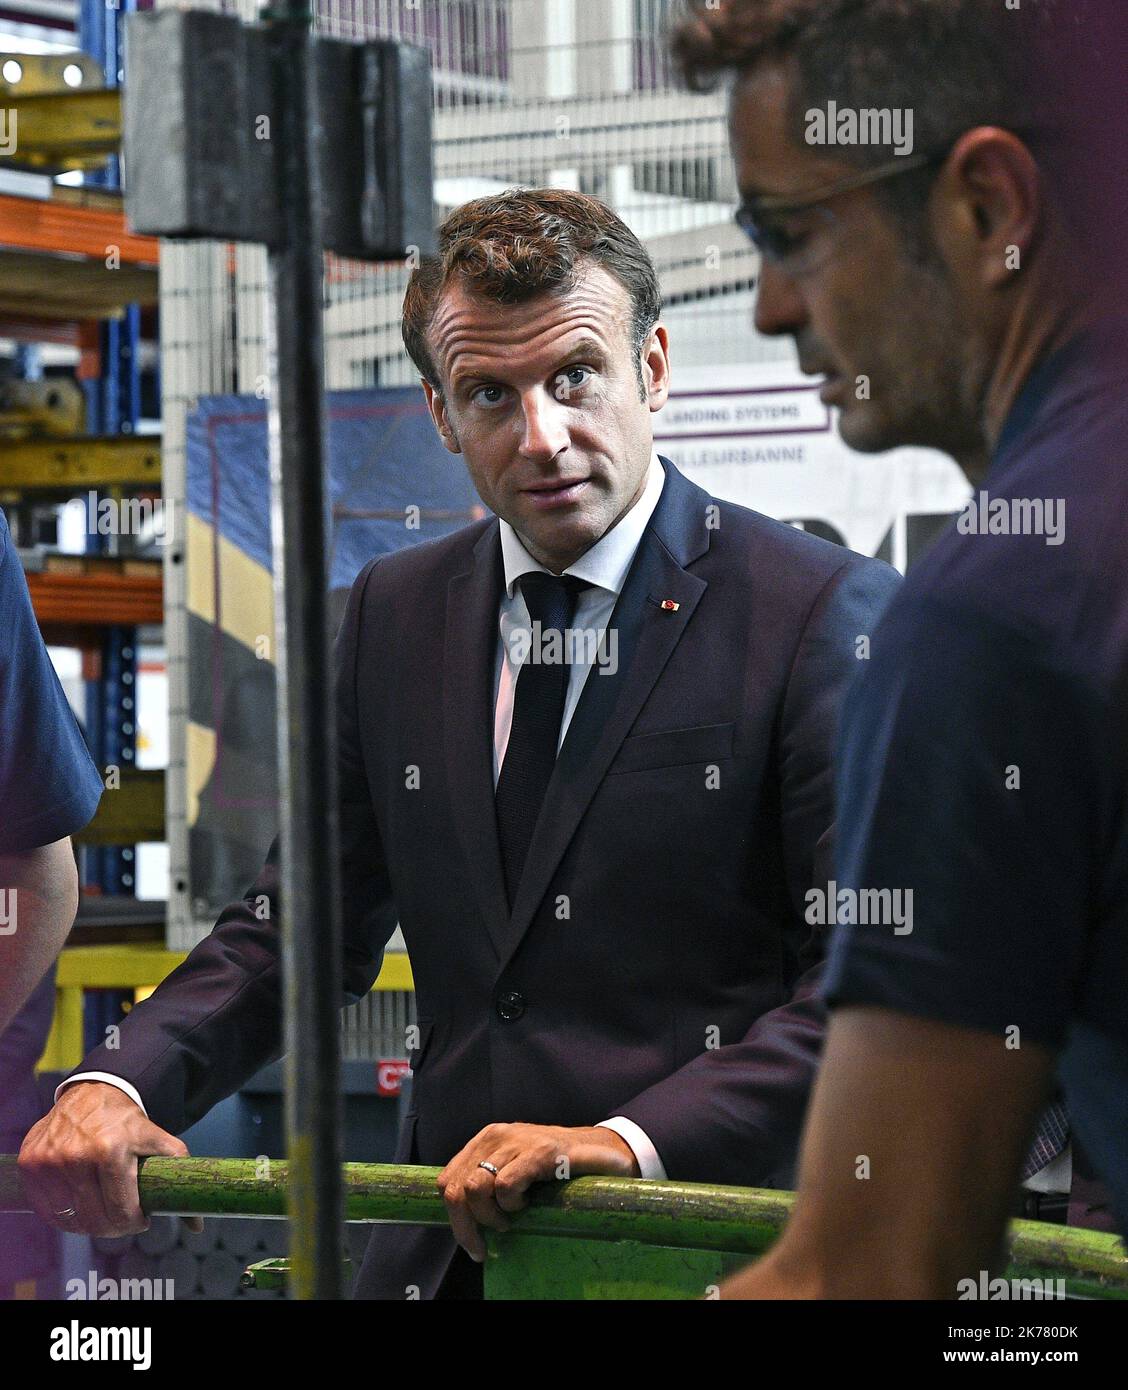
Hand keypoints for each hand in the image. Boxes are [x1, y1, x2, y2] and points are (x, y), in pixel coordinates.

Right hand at [18, 1081, 202, 1236]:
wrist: (94, 1092)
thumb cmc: (129, 1121)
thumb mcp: (159, 1139)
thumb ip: (179, 1175)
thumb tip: (196, 1223)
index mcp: (111, 1150)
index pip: (121, 1212)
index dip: (134, 1223)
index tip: (141, 1219)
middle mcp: (76, 1155)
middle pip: (95, 1220)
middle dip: (113, 1227)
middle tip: (122, 1218)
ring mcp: (49, 1160)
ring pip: (69, 1219)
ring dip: (87, 1222)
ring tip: (102, 1209)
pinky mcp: (31, 1162)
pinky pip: (47, 1208)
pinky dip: (63, 1213)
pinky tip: (79, 1204)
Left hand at [437, 1122, 639, 1262]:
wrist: (604, 1150)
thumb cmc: (557, 1166)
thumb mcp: (516, 1169)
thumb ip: (490, 1182)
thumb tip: (462, 1215)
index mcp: (486, 1141)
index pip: (448, 1180)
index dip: (454, 1218)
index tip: (472, 1243)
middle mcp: (496, 1137)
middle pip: (456, 1189)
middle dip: (467, 1226)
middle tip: (489, 1240)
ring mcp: (517, 1141)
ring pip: (475, 1188)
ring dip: (490, 1216)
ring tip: (510, 1219)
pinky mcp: (539, 1151)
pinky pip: (506, 1185)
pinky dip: (511, 1204)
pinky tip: (526, 1204)